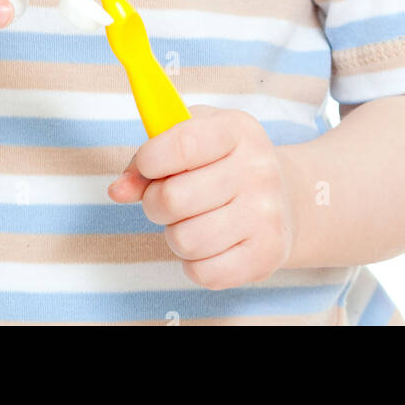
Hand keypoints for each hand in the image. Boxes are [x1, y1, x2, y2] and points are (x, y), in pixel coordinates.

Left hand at [107, 103, 296, 288]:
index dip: (150, 159)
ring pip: (184, 240)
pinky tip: (207, 244)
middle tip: (166, 199)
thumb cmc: (224, 162)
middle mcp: (258, 171)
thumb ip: (149, 157)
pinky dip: (194, 262)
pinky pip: (203, 272)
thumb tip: (117, 190)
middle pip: (174, 198)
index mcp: (237, 131)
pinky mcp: (265, 256)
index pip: (182, 144)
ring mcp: (266, 216)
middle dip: (155, 202)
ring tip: (189, 221)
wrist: (286, 199)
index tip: (147, 166)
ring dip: (174, 234)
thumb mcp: (192, 137)